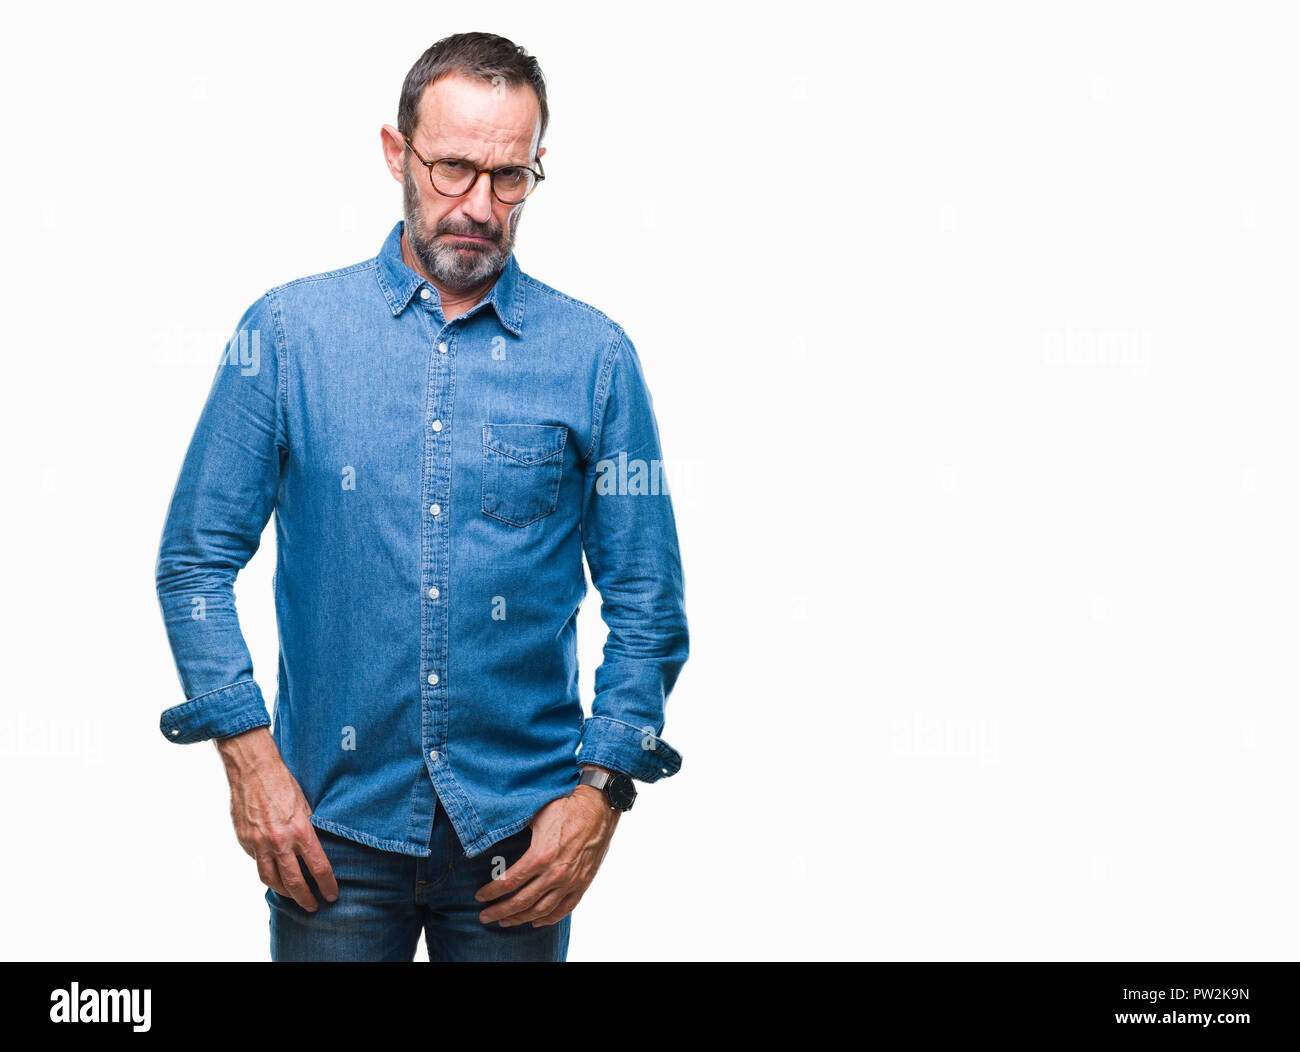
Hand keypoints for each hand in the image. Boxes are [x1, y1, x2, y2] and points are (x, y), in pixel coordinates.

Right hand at [215, 726, 337, 911]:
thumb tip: (316, 851)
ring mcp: (258, 843)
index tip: (332, 895)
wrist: (254, 769)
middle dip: (305, 898)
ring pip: (271, 879)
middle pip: (294, 882)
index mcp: (300, 830)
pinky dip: (267, 871)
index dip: (327, 885)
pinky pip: (257, 863)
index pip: (319, 867)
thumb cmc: (284, 783)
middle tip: (313, 906)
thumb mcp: (306, 805)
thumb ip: (309, 829)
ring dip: (283, 892)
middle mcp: (279, 841)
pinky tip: (274, 872)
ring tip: (293, 896)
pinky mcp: (244, 840)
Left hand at [474, 769, 621, 927]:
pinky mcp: (582, 883)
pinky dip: (547, 918)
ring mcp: (570, 881)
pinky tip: (535, 921)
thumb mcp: (535, 816)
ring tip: (504, 921)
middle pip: (521, 902)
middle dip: (499, 912)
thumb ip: (517, 831)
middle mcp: (555, 873)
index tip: (479, 896)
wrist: (598, 806)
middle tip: (484, 917)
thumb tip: (493, 834)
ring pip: (540, 910)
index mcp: (540, 855)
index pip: (509, 882)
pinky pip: (563, 909)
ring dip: (519, 918)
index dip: (491, 892)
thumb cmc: (565, 806)